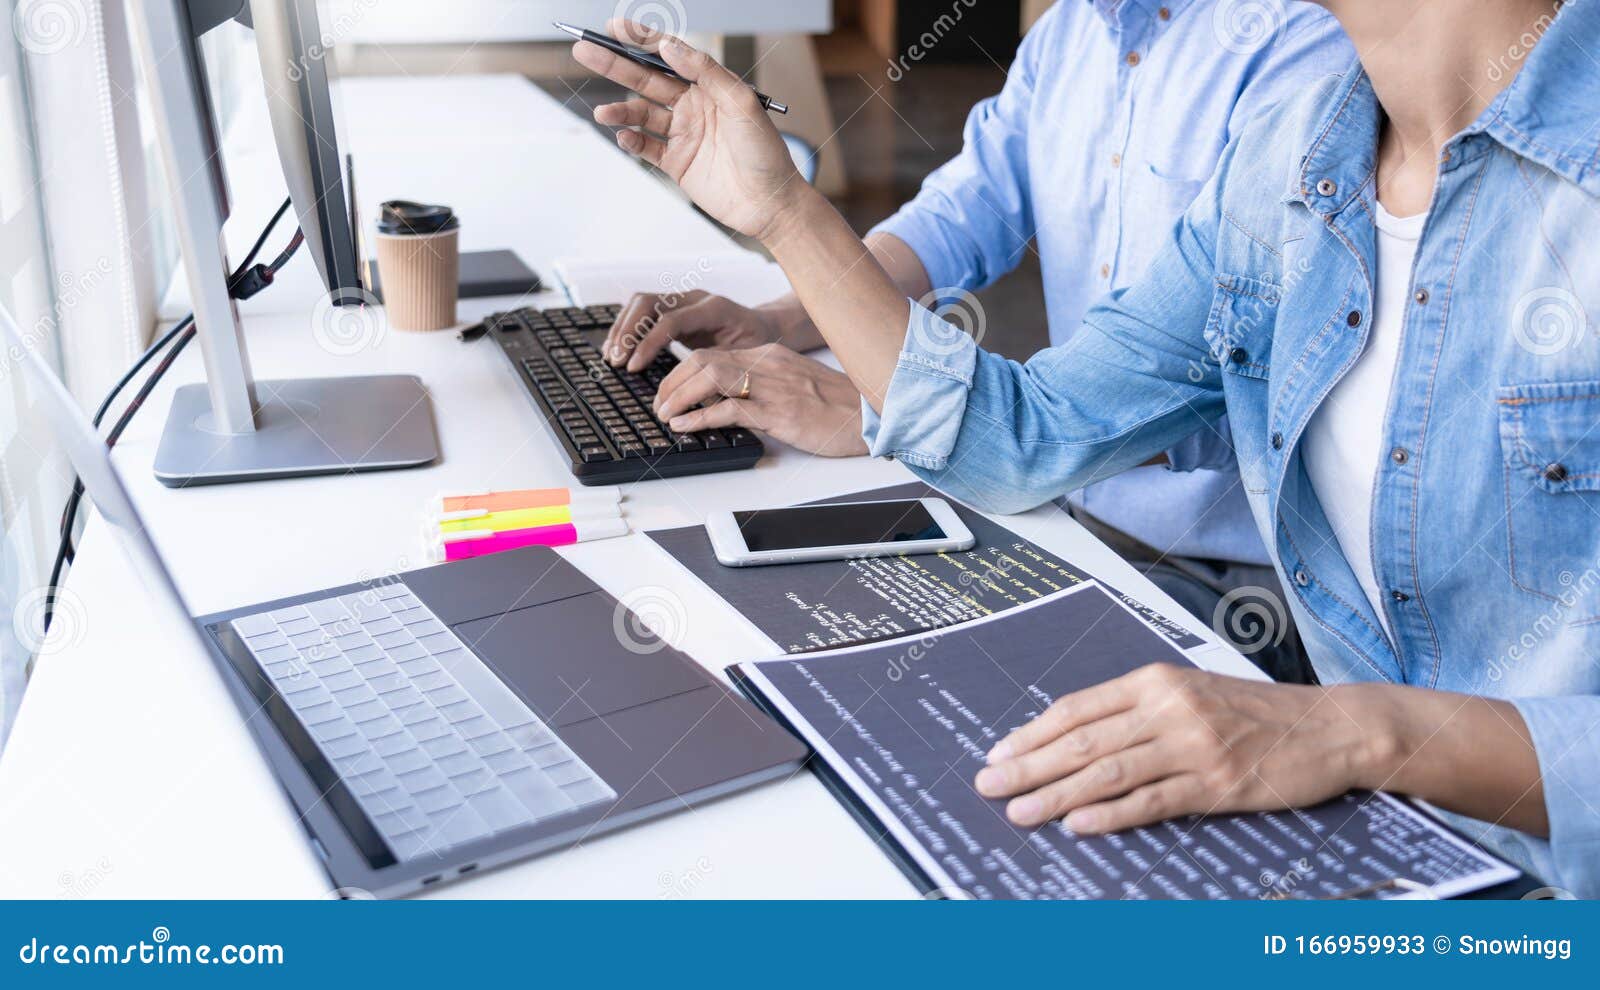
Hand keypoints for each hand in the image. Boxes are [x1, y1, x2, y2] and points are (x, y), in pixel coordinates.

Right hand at [574, 20, 808, 240]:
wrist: (771, 203)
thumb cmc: (766, 153)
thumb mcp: (743, 102)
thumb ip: (707, 72)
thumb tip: (671, 48)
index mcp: (710, 86)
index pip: (669, 56)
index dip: (642, 40)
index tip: (616, 27)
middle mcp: (693, 106)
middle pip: (646, 80)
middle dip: (615, 65)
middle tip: (586, 49)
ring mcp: (683, 134)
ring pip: (642, 114)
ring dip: (620, 110)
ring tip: (604, 112)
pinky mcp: (677, 162)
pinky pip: (646, 147)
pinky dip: (632, 141)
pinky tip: (623, 136)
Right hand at [604, 290, 783, 370]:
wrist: (765, 328)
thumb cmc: (757, 346)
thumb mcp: (746, 358)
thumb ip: (720, 370)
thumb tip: (694, 395)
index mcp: (714, 309)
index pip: (671, 320)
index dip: (649, 343)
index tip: (634, 367)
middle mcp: (695, 298)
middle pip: (648, 302)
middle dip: (628, 331)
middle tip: (616, 360)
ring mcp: (683, 300)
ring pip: (641, 303)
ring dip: (622, 328)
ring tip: (611, 356)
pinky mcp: (674, 308)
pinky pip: (643, 311)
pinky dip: (628, 328)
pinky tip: (619, 349)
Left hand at [653, 344, 867, 456]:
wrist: (870, 416)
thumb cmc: (836, 406)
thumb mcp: (795, 384)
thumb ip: (764, 385)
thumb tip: (729, 402)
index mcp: (770, 355)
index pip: (713, 353)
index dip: (682, 371)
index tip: (669, 390)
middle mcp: (766, 364)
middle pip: (703, 359)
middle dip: (672, 381)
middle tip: (659, 403)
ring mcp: (771, 386)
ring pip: (709, 377)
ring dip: (678, 395)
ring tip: (665, 413)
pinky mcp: (778, 411)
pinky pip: (728, 409)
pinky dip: (699, 417)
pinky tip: (684, 426)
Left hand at [974, 665, 1373, 832]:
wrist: (1329, 727)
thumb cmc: (1256, 713)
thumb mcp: (1191, 692)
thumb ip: (1138, 710)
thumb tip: (1075, 737)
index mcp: (1155, 681)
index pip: (1077, 707)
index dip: (1032, 733)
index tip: (998, 753)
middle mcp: (1168, 707)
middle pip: (1081, 739)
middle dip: (1028, 765)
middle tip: (989, 785)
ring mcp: (1193, 746)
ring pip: (1107, 771)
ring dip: (1056, 795)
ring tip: (1019, 812)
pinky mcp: (1217, 783)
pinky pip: (1151, 801)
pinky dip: (1109, 815)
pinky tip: (1078, 824)